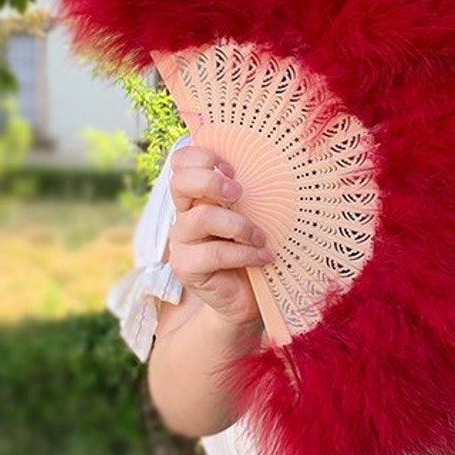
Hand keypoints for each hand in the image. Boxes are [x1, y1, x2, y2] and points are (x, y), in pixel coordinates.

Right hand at [167, 144, 271, 327]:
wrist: (247, 297)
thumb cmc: (252, 248)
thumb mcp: (252, 214)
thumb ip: (248, 194)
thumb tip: (274, 167)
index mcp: (196, 195)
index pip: (181, 161)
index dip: (202, 157)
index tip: (233, 168)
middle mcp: (184, 214)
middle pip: (180, 182)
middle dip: (211, 180)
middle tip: (238, 193)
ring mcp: (181, 240)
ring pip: (202, 217)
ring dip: (239, 225)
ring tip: (260, 238)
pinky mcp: (185, 267)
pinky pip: (214, 253)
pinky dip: (245, 254)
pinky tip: (263, 258)